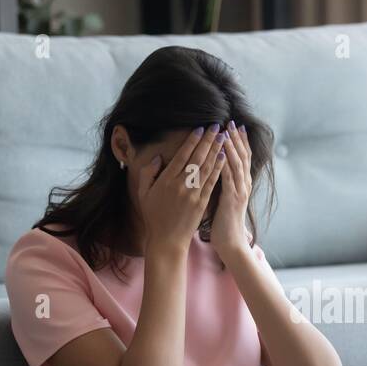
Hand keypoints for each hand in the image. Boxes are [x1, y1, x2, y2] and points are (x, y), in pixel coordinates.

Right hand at [136, 124, 225, 254]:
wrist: (167, 240)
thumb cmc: (153, 216)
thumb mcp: (143, 193)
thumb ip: (148, 173)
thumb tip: (158, 157)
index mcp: (166, 180)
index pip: (182, 155)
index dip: (192, 141)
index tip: (200, 128)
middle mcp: (180, 184)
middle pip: (197, 157)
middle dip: (208, 140)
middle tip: (216, 125)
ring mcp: (193, 194)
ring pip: (206, 167)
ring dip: (216, 150)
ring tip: (223, 136)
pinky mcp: (202, 203)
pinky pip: (211, 182)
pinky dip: (218, 168)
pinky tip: (223, 157)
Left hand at [211, 120, 253, 258]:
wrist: (230, 243)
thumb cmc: (224, 224)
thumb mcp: (225, 200)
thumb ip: (223, 185)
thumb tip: (216, 171)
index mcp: (240, 184)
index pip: (240, 158)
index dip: (238, 142)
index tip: (233, 127)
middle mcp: (242, 185)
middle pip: (241, 156)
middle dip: (236, 139)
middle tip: (232, 122)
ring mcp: (239, 191)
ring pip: (237, 163)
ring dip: (232, 146)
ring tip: (227, 130)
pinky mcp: (232, 199)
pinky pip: (229, 177)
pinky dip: (226, 163)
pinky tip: (223, 152)